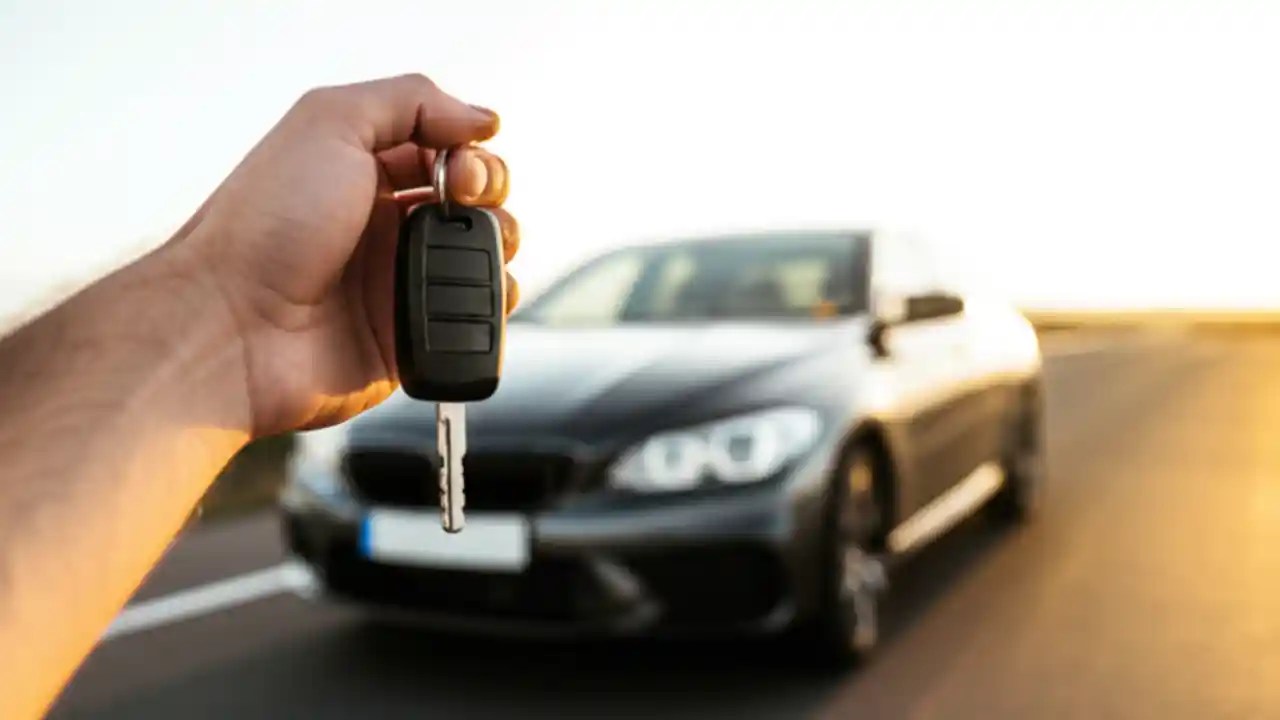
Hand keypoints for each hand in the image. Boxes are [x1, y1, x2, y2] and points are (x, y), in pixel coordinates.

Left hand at [169, 74, 518, 436]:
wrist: (234, 328)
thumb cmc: (262, 228)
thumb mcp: (328, 122)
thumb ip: (409, 101)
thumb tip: (479, 118)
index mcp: (362, 172)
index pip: (445, 151)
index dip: (468, 153)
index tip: (458, 167)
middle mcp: (382, 226)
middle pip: (473, 202)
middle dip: (489, 197)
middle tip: (461, 205)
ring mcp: (396, 283)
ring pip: (481, 259)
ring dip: (497, 249)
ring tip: (474, 256)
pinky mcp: (408, 338)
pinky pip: (472, 322)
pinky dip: (491, 309)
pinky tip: (474, 299)